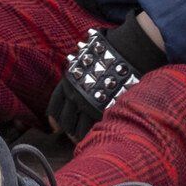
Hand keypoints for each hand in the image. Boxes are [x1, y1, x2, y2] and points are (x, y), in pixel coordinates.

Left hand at [45, 16, 167, 141]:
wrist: (131, 47)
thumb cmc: (115, 44)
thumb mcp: (90, 50)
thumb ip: (84, 59)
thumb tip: (80, 53)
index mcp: (70, 78)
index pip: (55, 104)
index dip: (55, 117)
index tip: (56, 126)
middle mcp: (75, 92)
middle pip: (65, 118)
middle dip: (67, 128)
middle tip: (71, 136)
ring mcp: (88, 102)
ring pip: (77, 127)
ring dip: (79, 135)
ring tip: (85, 140)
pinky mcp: (103, 109)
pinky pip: (93, 127)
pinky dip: (93, 133)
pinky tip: (98, 135)